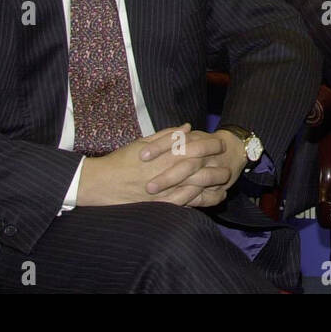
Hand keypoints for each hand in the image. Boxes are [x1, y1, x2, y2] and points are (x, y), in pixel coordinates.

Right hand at [76, 124, 240, 207]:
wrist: (102, 182)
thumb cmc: (122, 160)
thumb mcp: (143, 141)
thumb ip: (168, 134)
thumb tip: (187, 127)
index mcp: (165, 154)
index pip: (195, 148)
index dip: (211, 145)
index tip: (220, 144)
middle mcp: (168, 172)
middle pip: (200, 169)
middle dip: (216, 167)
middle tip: (228, 166)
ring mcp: (166, 190)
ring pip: (197, 188)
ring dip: (213, 185)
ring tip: (224, 183)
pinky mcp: (161, 204)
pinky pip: (187, 204)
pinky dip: (202, 201)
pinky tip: (213, 199)